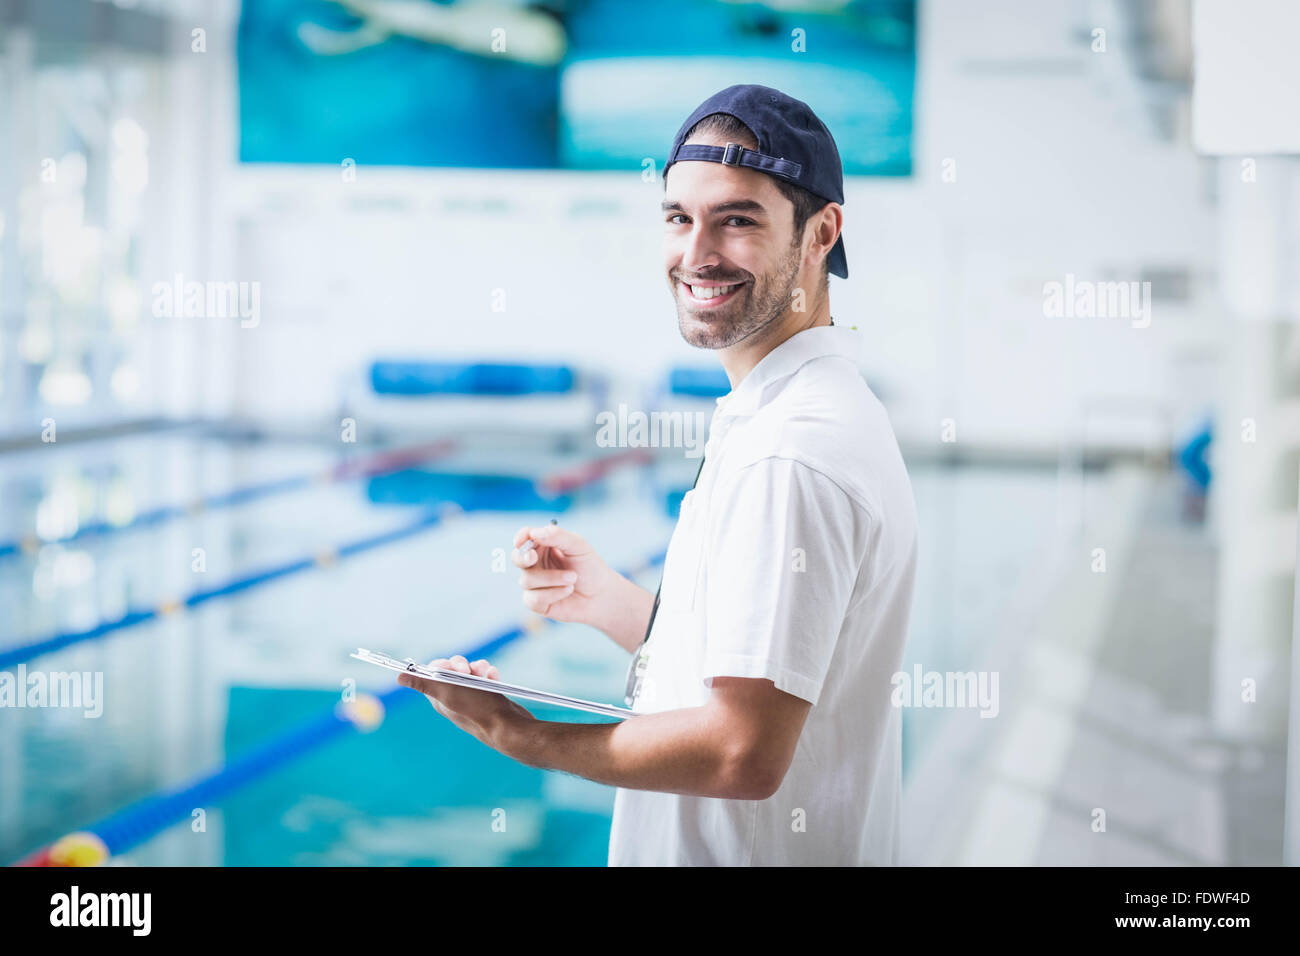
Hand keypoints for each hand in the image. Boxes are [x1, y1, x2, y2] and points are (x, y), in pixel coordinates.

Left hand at [398, 655, 532, 748]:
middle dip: (462, 665)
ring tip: (486, 672)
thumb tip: (399, 677)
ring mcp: (472, 698)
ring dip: (478, 667)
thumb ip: (424, 683)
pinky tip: (494, 677)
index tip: (452, 667)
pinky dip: (489, 674)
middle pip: (452, 671)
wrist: (508, 727)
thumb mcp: (448, 693)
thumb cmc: (477, 709)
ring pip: (471, 673)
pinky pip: (486, 678)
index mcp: (440, 698)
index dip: (442, 665)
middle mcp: (454, 698)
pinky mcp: (488, 698)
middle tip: (469, 671)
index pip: (433, 674)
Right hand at [512, 522, 618, 625]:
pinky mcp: (536, 603)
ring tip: (573, 578)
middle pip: (517, 558)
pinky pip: (533, 599)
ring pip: (526, 580)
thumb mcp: (579, 546)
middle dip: (522, 557)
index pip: (524, 538)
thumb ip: (558, 536)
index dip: (520, 537)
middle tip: (532, 557)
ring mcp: (535, 584)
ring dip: (552, 578)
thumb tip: (534, 533)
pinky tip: (568, 590)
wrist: (601, 595)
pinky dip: (553, 593)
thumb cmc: (590, 567)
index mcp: (543, 546)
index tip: (523, 539)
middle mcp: (535, 563)